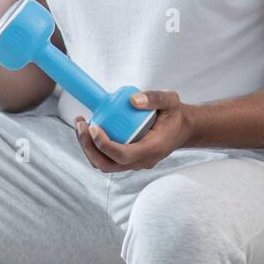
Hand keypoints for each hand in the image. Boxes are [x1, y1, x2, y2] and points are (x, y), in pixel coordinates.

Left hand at [75, 90, 191, 171]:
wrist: (182, 129)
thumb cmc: (175, 114)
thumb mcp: (170, 100)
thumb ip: (154, 98)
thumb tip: (133, 100)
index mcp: (153, 149)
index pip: (123, 155)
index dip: (104, 144)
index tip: (94, 126)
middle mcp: (142, 161)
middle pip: (108, 164)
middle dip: (89, 147)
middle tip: (81, 124)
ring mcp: (134, 163)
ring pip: (104, 164)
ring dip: (88, 147)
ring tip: (81, 124)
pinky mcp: (127, 160)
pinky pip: (107, 159)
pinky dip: (94, 147)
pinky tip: (90, 128)